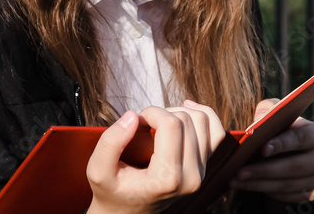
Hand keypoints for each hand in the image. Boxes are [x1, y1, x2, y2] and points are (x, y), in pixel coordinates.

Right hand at [86, 101, 225, 213]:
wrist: (125, 213)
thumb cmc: (111, 191)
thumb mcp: (98, 171)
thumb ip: (110, 142)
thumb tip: (133, 115)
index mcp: (166, 179)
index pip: (171, 125)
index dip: (151, 112)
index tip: (136, 120)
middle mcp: (190, 178)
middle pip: (186, 120)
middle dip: (162, 112)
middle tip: (144, 124)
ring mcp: (201, 172)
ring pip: (202, 120)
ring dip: (180, 112)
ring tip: (160, 121)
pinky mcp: (204, 166)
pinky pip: (216, 132)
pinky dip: (203, 114)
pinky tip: (185, 110)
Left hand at [229, 98, 313, 202]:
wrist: (300, 149)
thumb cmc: (286, 127)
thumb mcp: (281, 113)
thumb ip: (271, 110)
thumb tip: (260, 119)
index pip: (301, 139)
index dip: (282, 144)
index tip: (262, 149)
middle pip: (295, 167)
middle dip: (265, 170)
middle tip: (240, 171)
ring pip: (290, 185)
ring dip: (261, 184)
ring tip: (238, 181)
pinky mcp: (313, 193)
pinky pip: (289, 196)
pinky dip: (269, 192)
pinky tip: (251, 186)